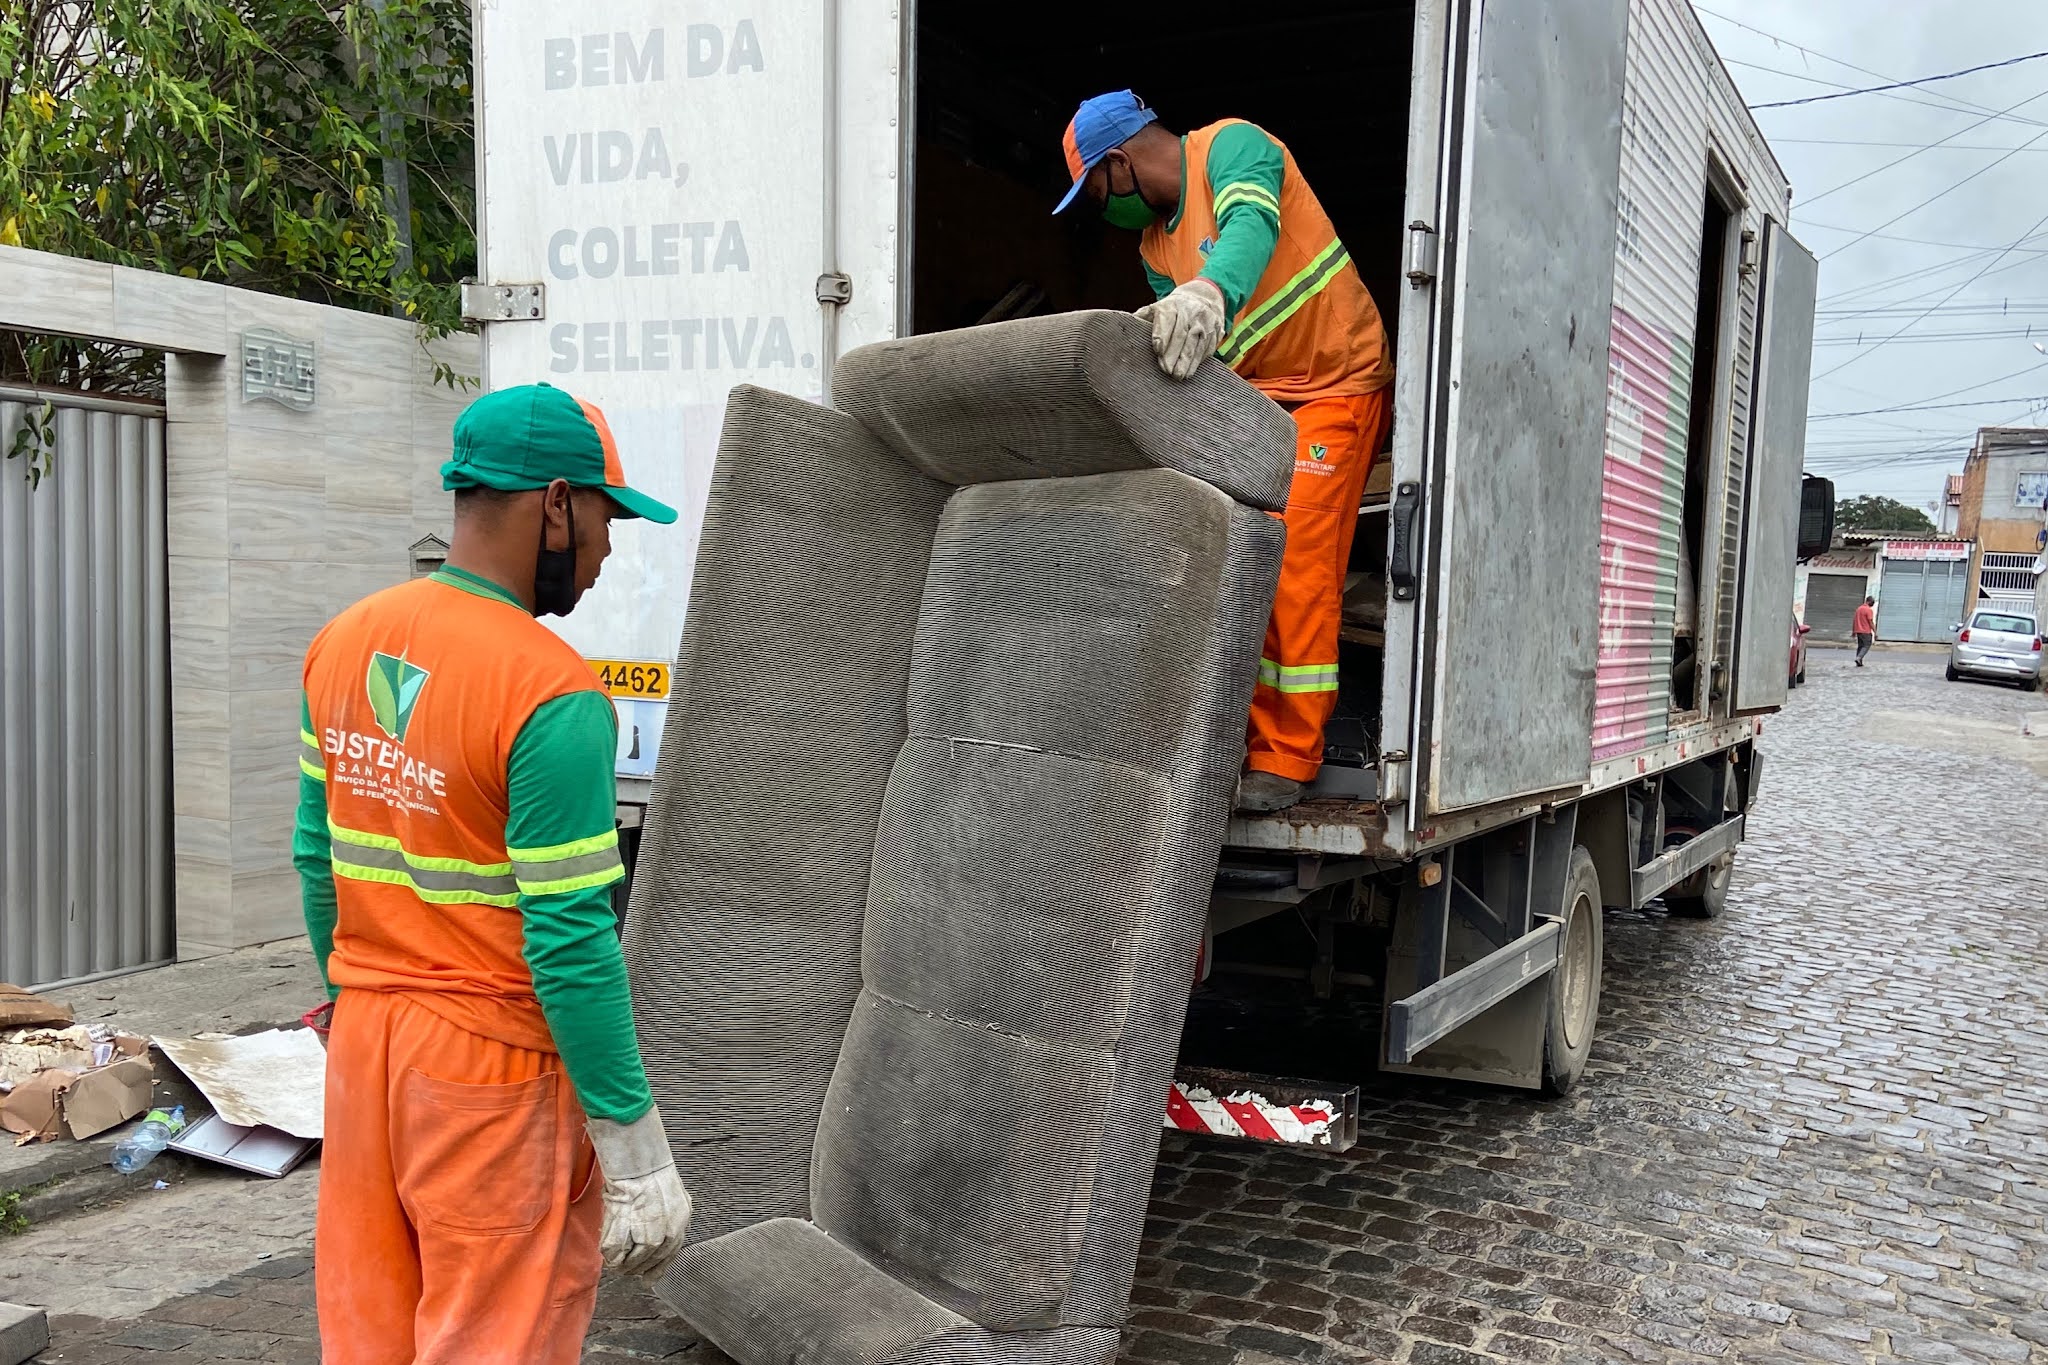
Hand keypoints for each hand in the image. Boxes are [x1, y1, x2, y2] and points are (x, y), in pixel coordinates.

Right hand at [588, 1105, 693, 1275]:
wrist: (637, 1167)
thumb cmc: (653, 1175)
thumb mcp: (675, 1198)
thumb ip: (672, 1220)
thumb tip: (664, 1238)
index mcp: (680, 1224)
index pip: (669, 1256)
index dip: (657, 1269)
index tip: (650, 1278)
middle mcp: (667, 1236)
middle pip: (649, 1263)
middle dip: (637, 1266)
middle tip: (628, 1265)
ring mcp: (647, 1239)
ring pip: (631, 1263)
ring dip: (622, 1262)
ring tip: (617, 1255)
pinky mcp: (626, 1237)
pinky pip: (615, 1255)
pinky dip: (611, 1255)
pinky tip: (611, 1249)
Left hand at [1133, 279, 1226, 379]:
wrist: (1202, 298)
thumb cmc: (1172, 310)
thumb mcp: (1156, 308)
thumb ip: (1142, 318)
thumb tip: (1120, 327)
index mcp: (1171, 306)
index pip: (1166, 320)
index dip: (1162, 334)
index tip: (1157, 350)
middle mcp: (1189, 312)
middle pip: (1181, 334)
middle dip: (1174, 354)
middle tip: (1166, 371)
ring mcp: (1204, 321)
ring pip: (1196, 342)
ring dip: (1187, 361)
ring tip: (1178, 376)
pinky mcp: (1215, 331)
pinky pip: (1207, 348)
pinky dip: (1198, 361)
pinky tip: (1189, 372)